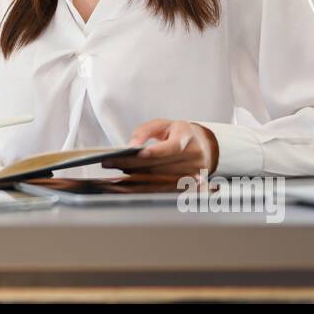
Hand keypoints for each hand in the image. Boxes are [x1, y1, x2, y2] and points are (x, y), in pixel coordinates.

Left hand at [101, 119, 218, 178]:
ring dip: (137, 176)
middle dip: (134, 164)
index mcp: (187, 137)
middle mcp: (194, 156)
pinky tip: (130, 184)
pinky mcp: (191, 185)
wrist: (201, 146)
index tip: (139, 153)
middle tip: (111, 163)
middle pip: (162, 164)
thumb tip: (131, 146)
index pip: (173, 146)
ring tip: (117, 171)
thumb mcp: (162, 125)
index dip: (157, 151)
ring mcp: (194, 172)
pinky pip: (164, 188)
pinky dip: (146, 186)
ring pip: (161, 178)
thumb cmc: (177, 134)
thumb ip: (144, 131)